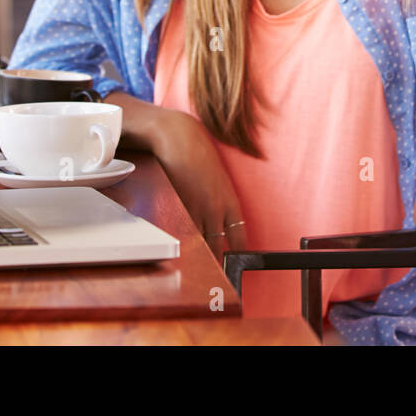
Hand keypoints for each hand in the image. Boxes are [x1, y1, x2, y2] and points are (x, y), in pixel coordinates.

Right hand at [116, 96, 248, 260]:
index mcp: (230, 201)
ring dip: (197, 257)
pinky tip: (179, 255)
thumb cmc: (199, 155)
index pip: (238, 238)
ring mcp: (196, 209)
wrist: (180, 137)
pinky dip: (181, 244)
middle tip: (215, 278)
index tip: (236, 266)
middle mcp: (216, 208)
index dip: (237, 254)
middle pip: (217, 246)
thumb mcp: (218, 180)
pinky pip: (181, 232)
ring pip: (198, 243)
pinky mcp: (177, 206)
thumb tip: (219, 224)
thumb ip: (220, 202)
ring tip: (196, 273)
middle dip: (216, 263)